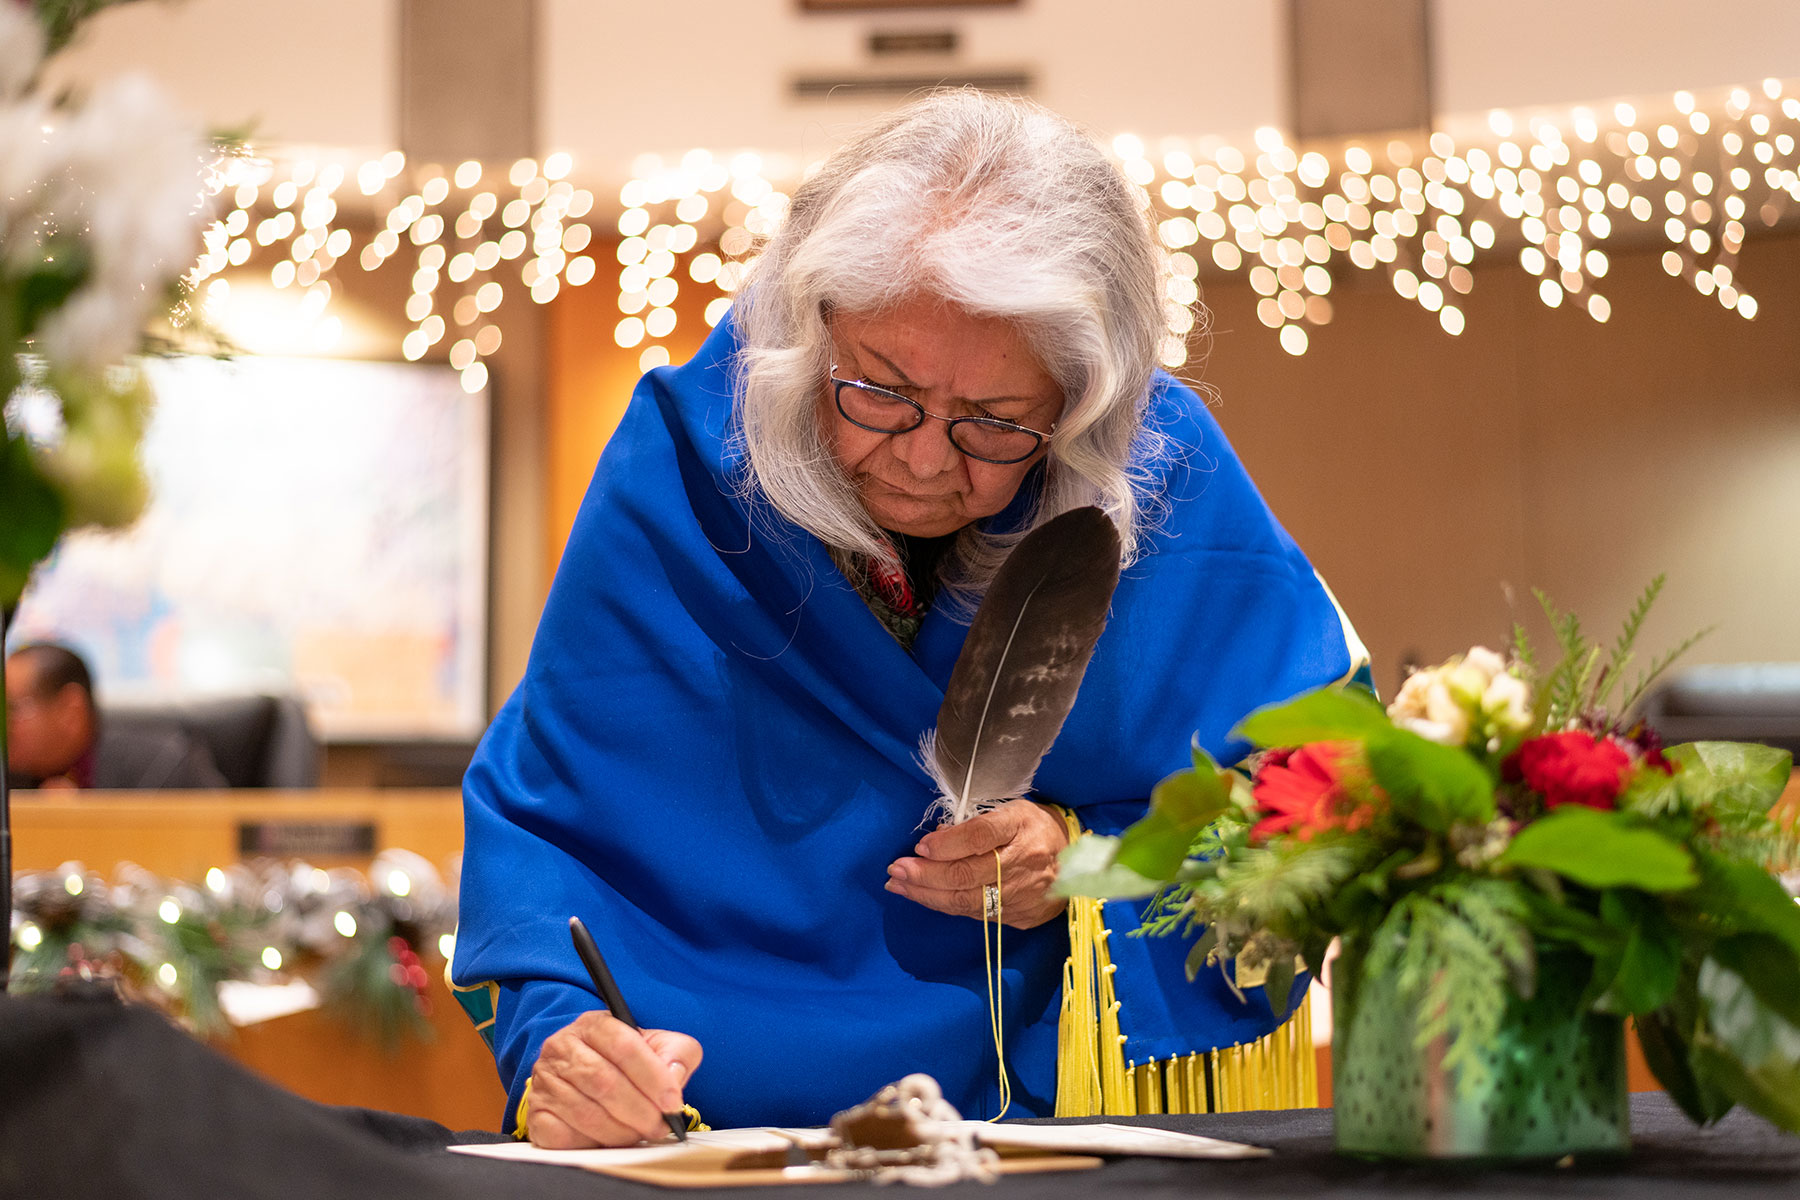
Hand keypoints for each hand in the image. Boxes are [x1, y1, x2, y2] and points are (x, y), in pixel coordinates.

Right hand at [525, 1011, 701, 1147]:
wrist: (587, 1079)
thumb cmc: (627, 1064)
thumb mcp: (658, 1046)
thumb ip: (677, 1053)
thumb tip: (674, 1075)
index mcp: (594, 1024)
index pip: (624, 1046)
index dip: (652, 1077)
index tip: (672, 1103)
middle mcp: (562, 1048)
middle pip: (604, 1082)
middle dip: (640, 1110)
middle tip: (660, 1126)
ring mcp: (545, 1082)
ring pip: (587, 1113)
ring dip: (621, 1131)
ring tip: (639, 1133)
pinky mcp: (536, 1114)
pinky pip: (565, 1136)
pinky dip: (593, 1143)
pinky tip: (608, 1139)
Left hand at [885, 798, 1070, 928]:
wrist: (1077, 861)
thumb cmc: (1035, 828)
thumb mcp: (1010, 810)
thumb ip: (974, 823)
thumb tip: (936, 839)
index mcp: (1023, 827)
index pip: (980, 836)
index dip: (946, 844)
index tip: (919, 847)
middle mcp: (1025, 863)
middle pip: (968, 874)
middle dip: (925, 875)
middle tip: (895, 871)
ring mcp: (1024, 895)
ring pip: (967, 901)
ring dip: (928, 895)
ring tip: (899, 886)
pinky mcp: (1022, 917)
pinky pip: (977, 915)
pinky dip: (947, 906)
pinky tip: (926, 897)